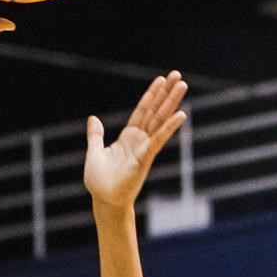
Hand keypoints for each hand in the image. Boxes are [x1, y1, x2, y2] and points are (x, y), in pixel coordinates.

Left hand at [85, 71, 188, 209]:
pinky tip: (181, 114)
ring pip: (160, 120)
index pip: (142, 111)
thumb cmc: (100, 182)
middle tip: (178, 75)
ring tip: (182, 85)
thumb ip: (96, 135)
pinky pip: (158, 139)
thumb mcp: (94, 152)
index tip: (160, 80)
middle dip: (166, 93)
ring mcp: (145, 148)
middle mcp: (140, 140)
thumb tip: (93, 118)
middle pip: (155, 111)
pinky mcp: (145, 158)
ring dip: (171, 103)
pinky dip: (169, 127)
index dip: (151, 95)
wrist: (104, 201)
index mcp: (128, 138)